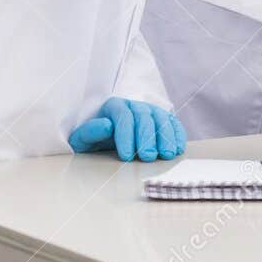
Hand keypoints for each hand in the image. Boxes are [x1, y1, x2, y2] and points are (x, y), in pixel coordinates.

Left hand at [68, 98, 186, 161]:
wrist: (107, 136)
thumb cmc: (96, 139)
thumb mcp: (84, 138)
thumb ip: (91, 132)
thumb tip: (107, 125)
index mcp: (114, 106)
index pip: (122, 117)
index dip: (126, 136)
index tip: (126, 156)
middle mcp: (134, 105)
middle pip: (144, 117)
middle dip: (147, 138)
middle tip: (147, 157)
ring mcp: (151, 110)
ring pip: (161, 118)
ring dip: (165, 136)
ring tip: (165, 154)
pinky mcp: (163, 118)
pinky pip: (173, 123)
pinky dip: (177, 135)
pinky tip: (177, 149)